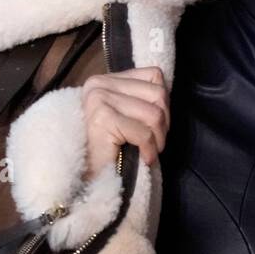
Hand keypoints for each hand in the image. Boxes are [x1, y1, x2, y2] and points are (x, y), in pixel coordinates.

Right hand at [79, 66, 169, 182]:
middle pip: (158, 93)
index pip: (154, 76)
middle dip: (164, 122)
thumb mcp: (127, 113)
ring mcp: (99, 99)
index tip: (155, 124)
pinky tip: (143, 158)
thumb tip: (167, 91)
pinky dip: (150, 150)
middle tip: (155, 141)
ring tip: (149, 150)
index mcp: (106, 79)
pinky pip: (144, 133)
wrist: (87, 177)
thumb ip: (142, 97)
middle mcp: (99, 84)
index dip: (163, 103)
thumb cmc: (111, 147)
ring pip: (154, 114)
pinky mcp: (102, 118)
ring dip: (158, 138)